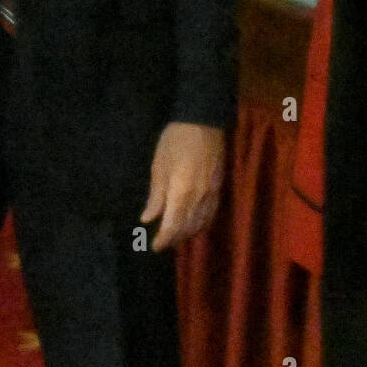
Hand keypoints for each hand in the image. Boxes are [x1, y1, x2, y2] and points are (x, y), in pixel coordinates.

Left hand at [140, 122, 224, 250]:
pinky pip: (212, 213)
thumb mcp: (159, 165)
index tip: (154, 247)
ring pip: (201, 222)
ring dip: (188, 233)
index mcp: (182, 192)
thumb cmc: (176, 140)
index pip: (173, 226)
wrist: (204, 120)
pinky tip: (195, 223)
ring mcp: (212, 193)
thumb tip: (148, 218)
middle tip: (162, 243)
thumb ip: (156, 195)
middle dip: (175, 238)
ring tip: (176, 236)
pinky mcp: (219, 186)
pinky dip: (202, 223)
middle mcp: (199, 198)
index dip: (164, 240)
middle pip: (188, 227)